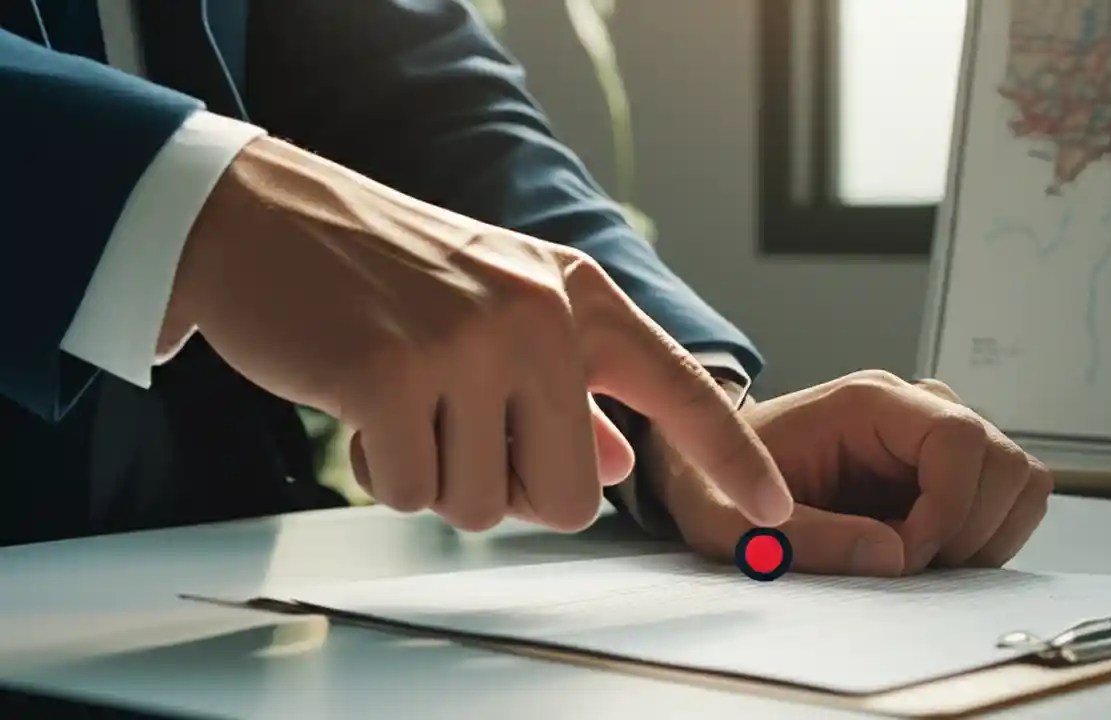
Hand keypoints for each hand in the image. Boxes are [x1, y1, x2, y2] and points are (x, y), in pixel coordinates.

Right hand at [160, 136, 792, 531]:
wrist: (268, 220)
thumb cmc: (389, 269)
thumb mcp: (500, 307)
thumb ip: (572, 389)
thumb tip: (617, 466)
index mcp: (576, 295)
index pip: (677, 385)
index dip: (731, 455)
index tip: (773, 509)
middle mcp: (538, 316)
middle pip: (566, 498)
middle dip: (509, 490)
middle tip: (460, 432)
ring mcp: (469, 343)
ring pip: (480, 504)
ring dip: (436, 475)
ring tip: (407, 400)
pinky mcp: (394, 376)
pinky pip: (410, 493)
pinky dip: (383, 470)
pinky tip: (364, 406)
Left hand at [651, 370, 1052, 575]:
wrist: (704, 472)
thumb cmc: (713, 484)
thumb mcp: (731, 523)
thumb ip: (802, 539)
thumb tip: (895, 555)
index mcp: (866, 403)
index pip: (958, 437)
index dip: (948, 508)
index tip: (906, 554)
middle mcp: (909, 410)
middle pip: (1002, 459)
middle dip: (968, 529)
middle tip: (908, 564)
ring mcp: (930, 438)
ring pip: (1016, 479)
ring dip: (984, 535)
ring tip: (919, 560)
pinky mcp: (939, 471)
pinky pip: (1003, 501)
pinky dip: (984, 538)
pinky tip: (927, 555)